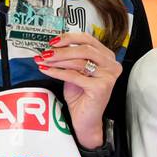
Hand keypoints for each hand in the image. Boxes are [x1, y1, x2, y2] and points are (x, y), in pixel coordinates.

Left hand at [34, 32, 121, 148]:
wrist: (85, 119)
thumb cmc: (81, 95)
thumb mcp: (76, 71)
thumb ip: (71, 57)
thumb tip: (53, 45)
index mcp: (107, 57)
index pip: (88, 39)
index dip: (69, 38)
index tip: (54, 41)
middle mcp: (111, 65)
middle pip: (85, 48)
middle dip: (62, 50)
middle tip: (46, 52)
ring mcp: (108, 77)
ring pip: (79, 61)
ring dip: (58, 60)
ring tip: (44, 61)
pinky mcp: (100, 87)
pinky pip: (74, 75)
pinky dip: (57, 72)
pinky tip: (47, 70)